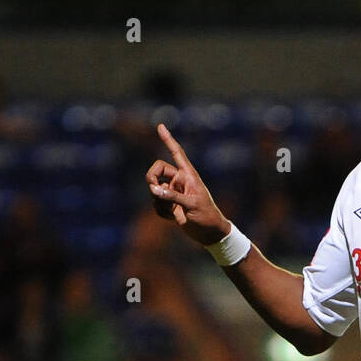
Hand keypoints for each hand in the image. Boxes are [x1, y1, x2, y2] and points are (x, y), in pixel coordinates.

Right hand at [145, 124, 230, 245]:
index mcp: (188, 175)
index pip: (176, 153)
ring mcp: (173, 192)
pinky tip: (172, 218)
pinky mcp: (169, 205)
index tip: (160, 126)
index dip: (168, 140)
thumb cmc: (207, 216)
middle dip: (151, 180)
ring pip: (154, 190)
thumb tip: (153, 189)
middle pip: (156, 171)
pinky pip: (156, 203)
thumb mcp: (191, 205)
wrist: (209, 234)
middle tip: (154, 190)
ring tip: (172, 212)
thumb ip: (172, 197)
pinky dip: (160, 211)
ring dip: (158, 201)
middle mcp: (179, 181)